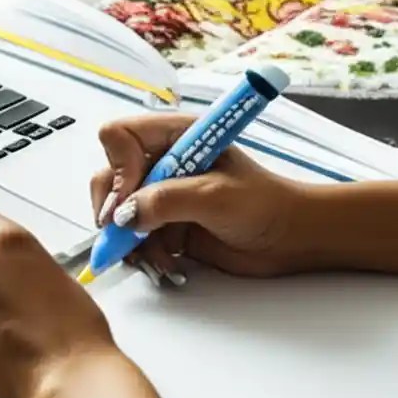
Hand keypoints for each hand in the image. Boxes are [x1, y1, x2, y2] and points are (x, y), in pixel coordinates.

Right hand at [91, 114, 316, 281]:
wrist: (288, 238)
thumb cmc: (265, 205)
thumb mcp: (215, 196)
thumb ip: (166, 201)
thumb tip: (124, 215)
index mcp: (176, 136)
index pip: (120, 136)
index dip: (119, 166)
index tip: (132, 197)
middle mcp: (163, 161)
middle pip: (109, 175)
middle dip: (114, 208)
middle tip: (125, 233)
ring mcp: (161, 193)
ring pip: (116, 211)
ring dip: (128, 238)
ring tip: (154, 254)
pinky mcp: (164, 223)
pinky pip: (132, 236)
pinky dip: (140, 252)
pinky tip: (165, 261)